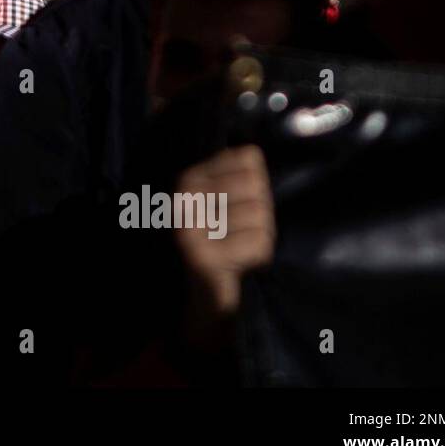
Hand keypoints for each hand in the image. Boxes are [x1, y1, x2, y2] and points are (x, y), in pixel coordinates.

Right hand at [175, 145, 274, 320]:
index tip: (239, 203)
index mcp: (188, 177)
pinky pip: (259, 244)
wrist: (198, 292)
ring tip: (238, 245)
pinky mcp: (202, 257)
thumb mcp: (220, 199)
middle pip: (256, 186)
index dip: (256, 183)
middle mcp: (183, 197)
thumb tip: (253, 153)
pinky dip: (257, 256)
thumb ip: (234, 173)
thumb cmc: (218, 239)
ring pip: (260, 215)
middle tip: (240, 229)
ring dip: (259, 235)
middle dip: (259, 211)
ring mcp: (190, 228)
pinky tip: (239, 262)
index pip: (249, 158)